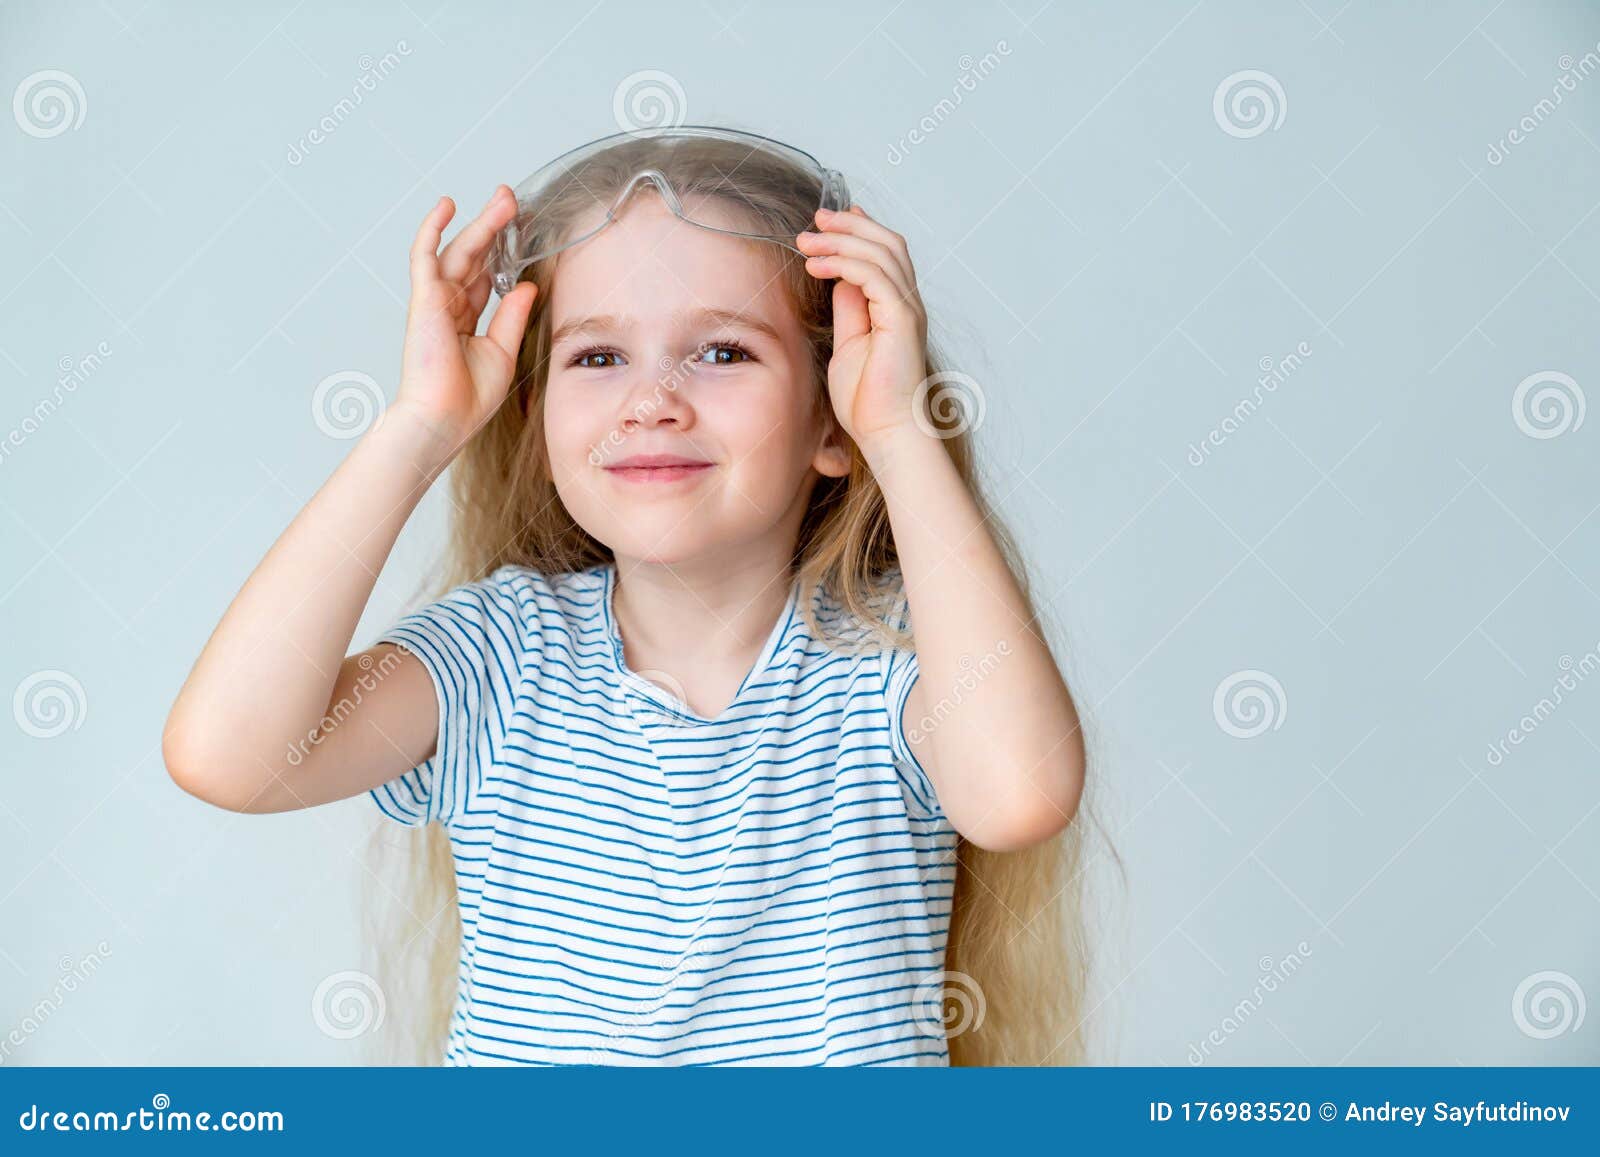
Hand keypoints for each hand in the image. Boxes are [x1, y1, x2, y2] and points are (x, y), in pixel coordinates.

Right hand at [392, 186, 537, 445]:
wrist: (444, 419)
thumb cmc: (468, 398)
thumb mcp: (503, 351)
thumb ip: (512, 315)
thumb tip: (527, 285)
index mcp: (466, 321)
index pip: (484, 277)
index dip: (501, 253)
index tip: (519, 231)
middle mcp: (449, 306)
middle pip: (473, 256)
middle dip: (492, 227)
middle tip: (511, 199)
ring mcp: (435, 301)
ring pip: (458, 250)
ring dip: (479, 223)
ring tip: (502, 198)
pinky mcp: (424, 299)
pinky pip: (424, 255)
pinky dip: (432, 229)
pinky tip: (447, 206)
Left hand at [796, 204, 929, 450]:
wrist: (886, 433)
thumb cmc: (868, 401)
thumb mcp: (849, 344)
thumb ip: (849, 309)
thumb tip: (839, 279)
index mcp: (897, 308)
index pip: (885, 254)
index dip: (860, 229)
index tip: (828, 220)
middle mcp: (907, 303)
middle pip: (887, 243)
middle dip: (848, 225)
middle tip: (815, 219)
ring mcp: (908, 310)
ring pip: (880, 252)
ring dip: (840, 240)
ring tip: (807, 240)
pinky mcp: (901, 319)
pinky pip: (873, 275)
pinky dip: (844, 263)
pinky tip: (817, 266)